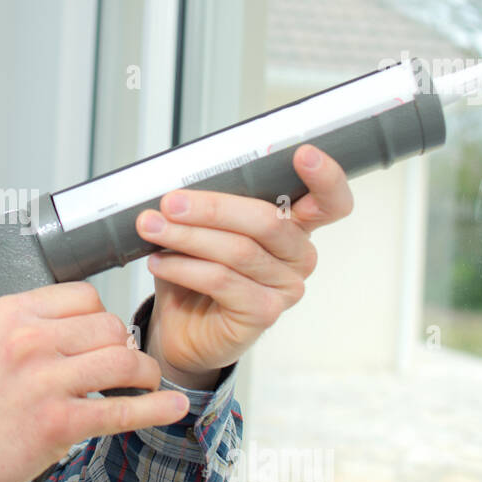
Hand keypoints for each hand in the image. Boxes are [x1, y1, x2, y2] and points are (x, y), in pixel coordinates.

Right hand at [0, 282, 190, 481]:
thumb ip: (19, 321)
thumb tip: (61, 316)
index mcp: (11, 315)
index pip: (83, 296)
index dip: (101, 315)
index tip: (103, 333)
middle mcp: (29, 342)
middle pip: (109, 325)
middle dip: (124, 344)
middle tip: (123, 362)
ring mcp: (45, 382)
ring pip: (123, 360)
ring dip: (144, 373)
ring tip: (144, 382)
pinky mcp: (58, 422)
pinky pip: (121, 409)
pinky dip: (155, 408)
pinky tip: (171, 406)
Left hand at [133, 143, 353, 386]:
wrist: (183, 327)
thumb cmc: (198, 273)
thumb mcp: (204, 229)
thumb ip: (209, 205)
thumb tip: (180, 186)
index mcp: (294, 225)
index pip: (329, 201)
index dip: (325, 177)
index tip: (302, 154)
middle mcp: (298, 256)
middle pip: (267, 221)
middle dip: (212, 208)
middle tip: (171, 202)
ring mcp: (285, 287)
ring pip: (238, 251)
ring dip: (187, 236)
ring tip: (152, 228)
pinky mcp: (263, 313)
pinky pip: (221, 281)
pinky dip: (184, 267)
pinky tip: (160, 261)